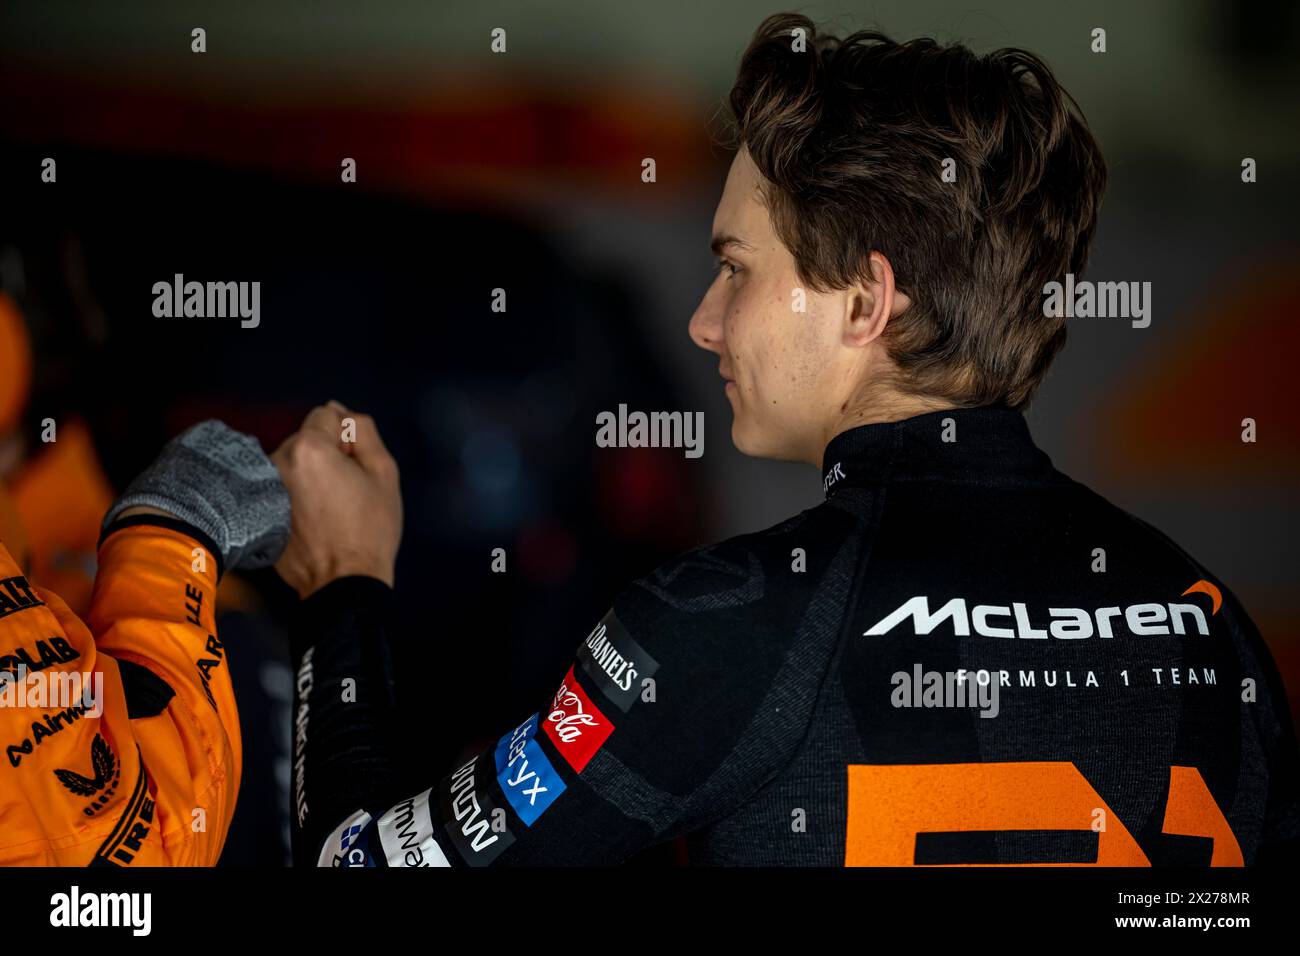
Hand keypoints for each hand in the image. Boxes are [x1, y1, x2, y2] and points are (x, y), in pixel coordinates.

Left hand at [271, 402, 402, 598]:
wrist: (342, 583)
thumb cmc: (369, 529)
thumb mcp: (383, 471)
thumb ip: (361, 430)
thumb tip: (339, 411)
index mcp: (308, 449)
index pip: (328, 416)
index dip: (349, 440)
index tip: (357, 469)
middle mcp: (277, 462)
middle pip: (307, 440)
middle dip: (328, 456)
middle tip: (348, 493)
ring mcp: (266, 488)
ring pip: (295, 464)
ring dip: (312, 476)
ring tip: (331, 510)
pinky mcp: (261, 509)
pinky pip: (284, 487)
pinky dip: (298, 496)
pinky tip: (316, 522)